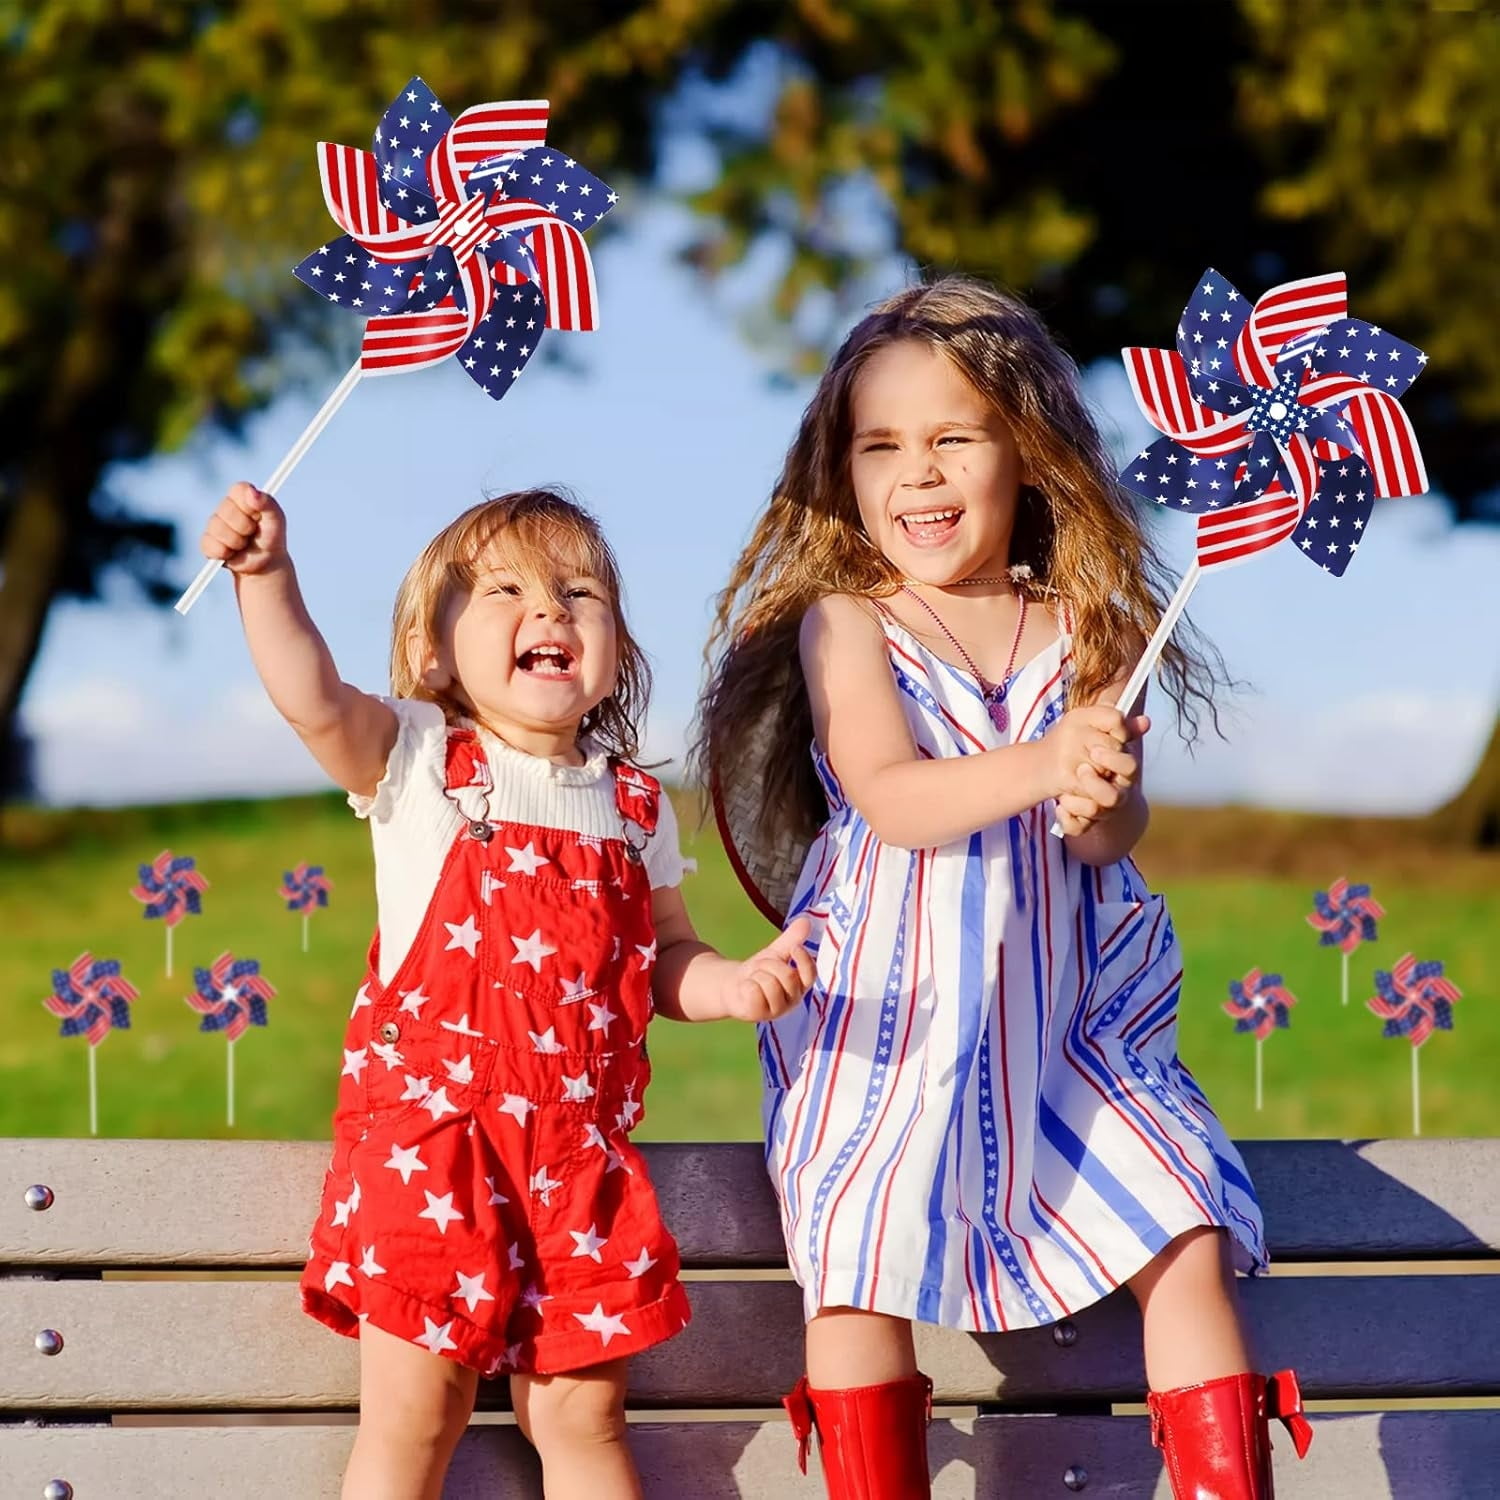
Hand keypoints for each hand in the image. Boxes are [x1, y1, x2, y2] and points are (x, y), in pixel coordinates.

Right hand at [200, 482, 287, 574]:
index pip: (238, 490)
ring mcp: (213, 524)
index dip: (249, 505)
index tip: (258, 516)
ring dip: (237, 542)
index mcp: (241, 495)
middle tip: (252, 532)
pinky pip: (210, 546)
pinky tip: (233, 553)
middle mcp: (224, 506)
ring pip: (219, 530)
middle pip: (228, 512)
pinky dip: (225, 553)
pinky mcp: (207, 542)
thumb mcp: (277, 520)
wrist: (266, 561)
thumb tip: (253, 491)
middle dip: (246, 528)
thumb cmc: (271, 536)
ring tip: (244, 543)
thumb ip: (268, 503)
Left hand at [722, 915, 814, 1022]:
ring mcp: (776, 1010)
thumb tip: (807, 920)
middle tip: (760, 968)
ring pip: (770, 984)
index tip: (795, 948)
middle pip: (787, 976)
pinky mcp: (758, 1015)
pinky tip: (746, 989)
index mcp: (800, 985)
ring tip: (753, 980)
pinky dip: (747, 985)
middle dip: (769, 964)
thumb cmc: (759, 970)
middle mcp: (792, 1000)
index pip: (810, 974)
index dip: (804, 960)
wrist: (733, 984)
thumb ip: (792, 938)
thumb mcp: (776, 952)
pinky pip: (754, 992)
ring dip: (757, 975)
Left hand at [1054, 714, 1147, 837]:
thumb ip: (1113, 719)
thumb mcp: (1090, 722)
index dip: (1113, 759)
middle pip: (1114, 797)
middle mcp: (1116, 791)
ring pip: (1094, 812)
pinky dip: (1066, 818)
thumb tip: (1144, 721)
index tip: (1094, 749)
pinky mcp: (1084, 822)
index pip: (1130, 766)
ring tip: (1064, 789)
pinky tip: (1060, 805)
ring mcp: (1101, 809)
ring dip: (1076, 800)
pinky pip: (1077, 827)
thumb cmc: (1079, 741)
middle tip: (1080, 769)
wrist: (1052, 761)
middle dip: (1094, 784)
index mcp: (1123, 769)